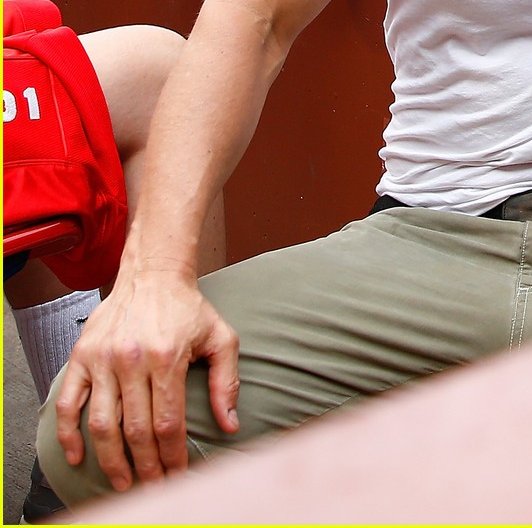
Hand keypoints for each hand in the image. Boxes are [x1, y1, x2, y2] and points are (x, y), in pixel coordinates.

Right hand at [55, 271, 239, 490]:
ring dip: (111, 461)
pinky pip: (68, 404)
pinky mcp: (81, 358)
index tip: (178, 476)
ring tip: (123, 483)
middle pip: (136, 430)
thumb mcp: (221, 337)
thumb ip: (227, 382)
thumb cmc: (189, 309)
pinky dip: (69, 435)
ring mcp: (102, 360)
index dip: (173, 457)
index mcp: (167, 357)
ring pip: (102, 424)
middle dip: (146, 467)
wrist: (152, 275)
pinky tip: (78, 457)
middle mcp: (132, 360)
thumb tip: (231, 425)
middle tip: (153, 489)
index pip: (168, 423)